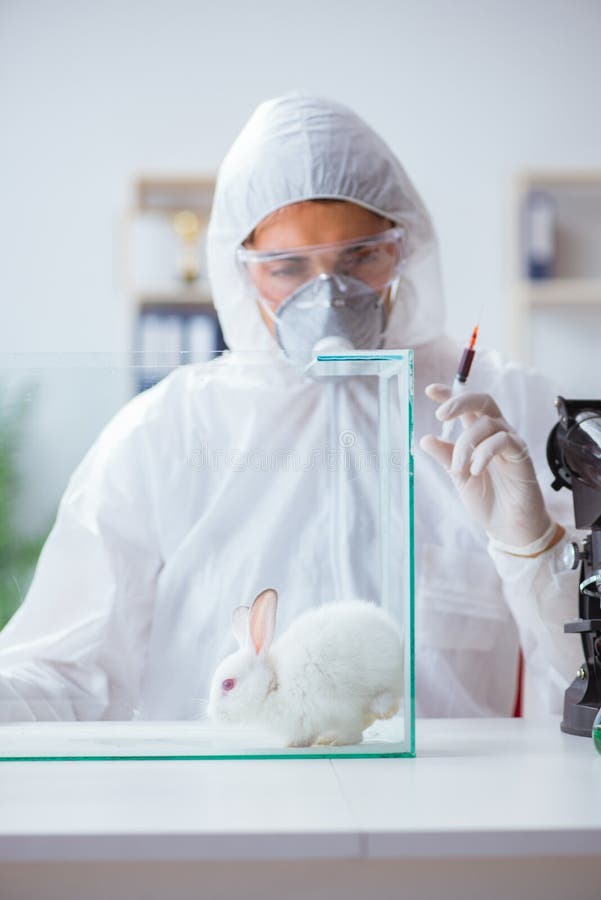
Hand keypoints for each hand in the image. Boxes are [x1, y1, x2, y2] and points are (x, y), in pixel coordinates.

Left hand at [420, 383, 552, 548]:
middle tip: (440, 415)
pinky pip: (503, 440)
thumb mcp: (458, 476)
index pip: (466, 407)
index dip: (449, 395)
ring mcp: (510, 442)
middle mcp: (495, 433)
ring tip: (458, 469)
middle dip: (460, 402)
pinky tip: (475, 470)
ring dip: (466, 444)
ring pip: (487, 424)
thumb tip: (424, 438)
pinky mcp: (522, 454)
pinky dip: (484, 453)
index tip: (430, 390)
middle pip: (482, 401)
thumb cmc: (487, 499)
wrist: (508, 526)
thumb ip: (445, 457)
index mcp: (478, 435)